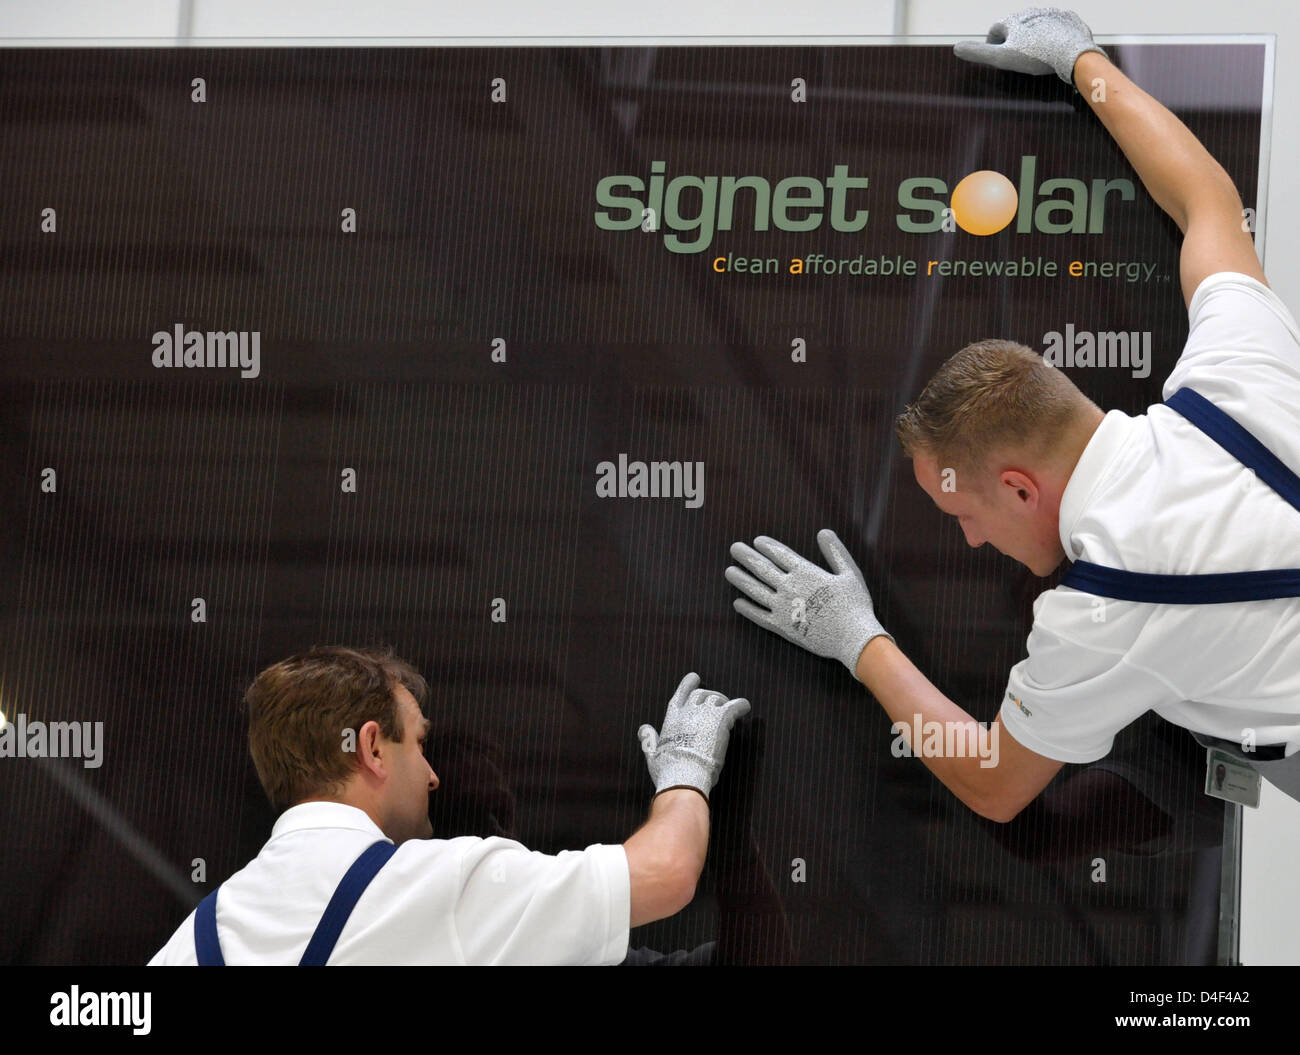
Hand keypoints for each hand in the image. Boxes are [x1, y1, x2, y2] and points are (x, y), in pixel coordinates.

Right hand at [638, 673, 750, 800]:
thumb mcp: (652, 754)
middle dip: (708, 694)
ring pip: (717, 698)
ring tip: (728, 708)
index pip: (680, 695)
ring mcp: (704, 713)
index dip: (687, 685)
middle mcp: (688, 711)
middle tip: (716, 699)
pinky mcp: (720, 719)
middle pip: (700, 695)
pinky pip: (734, 706)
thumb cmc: (668, 770)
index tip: (694, 678)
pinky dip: (741, 705)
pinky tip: (745, 707)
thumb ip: (648, 739)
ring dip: (723, 702)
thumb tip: (643, 728)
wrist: (685, 775)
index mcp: (672, 718)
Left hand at [726, 529, 891, 679]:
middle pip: (763, 568)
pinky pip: (759, 616)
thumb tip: (823, 532)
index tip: (756, 541)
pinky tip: (737, 603)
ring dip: (741, 579)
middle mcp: (790, 587)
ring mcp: (783, 607)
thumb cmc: (855, 604)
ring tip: (729, 571)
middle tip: (734, 548)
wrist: (853, 637)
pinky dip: (747, 609)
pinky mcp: (782, 627)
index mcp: (806, 572)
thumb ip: (836, 552)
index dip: (767, 546)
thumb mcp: (850, 573)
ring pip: (756, 590)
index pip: (780, 554)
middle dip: (747, 557)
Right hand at [953, 6, 1106, 84]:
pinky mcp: (1068, 19)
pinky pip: (1057, 25)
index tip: (995, 54)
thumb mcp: (1001, 58)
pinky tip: (1054, 47)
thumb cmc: (1034, 55)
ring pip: (1036, 25)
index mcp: (1012, 21)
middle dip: (1014, 39)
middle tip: (1015, 56)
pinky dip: (1053, 35)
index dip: (992, 43)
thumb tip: (955, 48)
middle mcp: (1030, 12)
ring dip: (1033, 36)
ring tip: (1035, 53)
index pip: (996, 29)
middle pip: (1016, 26)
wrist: (1071, 51)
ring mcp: (1051, 14)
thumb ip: (979, 53)